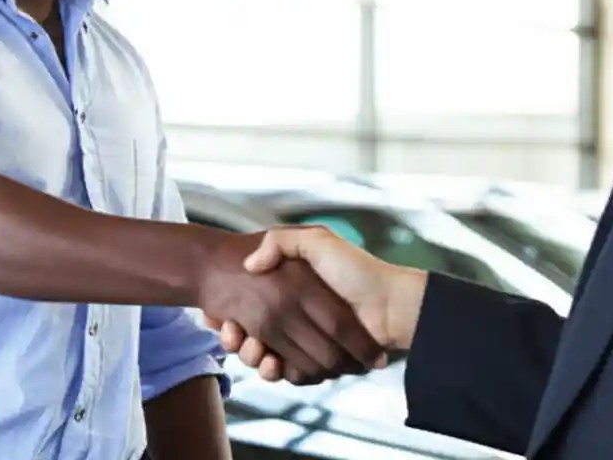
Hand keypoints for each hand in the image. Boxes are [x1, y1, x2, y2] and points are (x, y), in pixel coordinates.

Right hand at [196, 231, 385, 385]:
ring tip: (249, 347)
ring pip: (264, 357)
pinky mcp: (316, 363)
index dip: (230, 315)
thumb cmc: (356, 269)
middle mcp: (295, 318)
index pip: (249, 307)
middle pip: (251, 335)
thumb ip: (280, 242)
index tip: (219, 316)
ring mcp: (304, 342)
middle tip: (229, 333)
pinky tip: (269, 361)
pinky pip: (288, 372)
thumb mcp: (315, 241)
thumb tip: (251, 265)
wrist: (392, 304)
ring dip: (251, 356)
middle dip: (237, 339)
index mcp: (291, 291)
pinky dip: (275, 370)